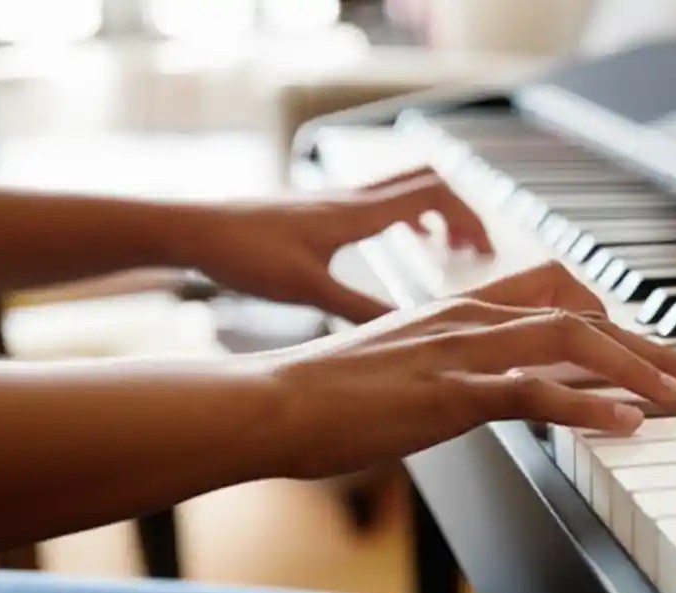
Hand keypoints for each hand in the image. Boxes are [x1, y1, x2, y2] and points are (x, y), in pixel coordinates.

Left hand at [182, 167, 489, 323]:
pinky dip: (398, 217)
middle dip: (458, 209)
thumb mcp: (309, 290)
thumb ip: (361, 309)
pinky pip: (373, 202)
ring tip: (441, 245)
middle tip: (473, 245)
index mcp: (357, 213)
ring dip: (429, 211)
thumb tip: (409, 328)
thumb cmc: (243, 254)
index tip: (484, 249)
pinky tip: (387, 246)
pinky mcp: (315, 211)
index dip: (469, 216)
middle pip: (424, 180)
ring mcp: (332, 201)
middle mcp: (350, 199)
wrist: (191, 230)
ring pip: (398, 188)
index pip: (434, 193)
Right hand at [261, 265, 675, 479]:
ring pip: (569, 342)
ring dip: (630, 367)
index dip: (602, 312)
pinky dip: (588, 406)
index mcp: (456, 307)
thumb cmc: (325, 391)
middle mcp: (467, 317)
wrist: (271, 402)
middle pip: (576, 312)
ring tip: (670, 393)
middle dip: (635, 340)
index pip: (549, 290)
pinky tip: (623, 422)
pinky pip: (535, 393)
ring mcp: (461, 351)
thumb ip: (447, 366)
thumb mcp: (399, 363)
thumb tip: (483, 391)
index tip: (634, 343)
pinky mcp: (451, 393)